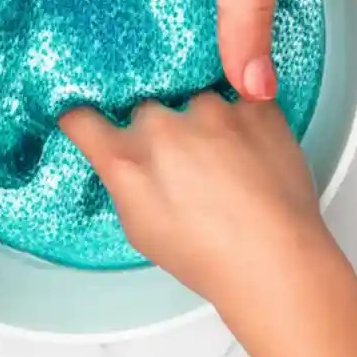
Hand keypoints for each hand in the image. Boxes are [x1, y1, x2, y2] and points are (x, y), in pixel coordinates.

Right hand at [60, 94, 324, 302]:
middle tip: (183, 162)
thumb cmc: (206, 256)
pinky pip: (238, 97)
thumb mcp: (140, 230)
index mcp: (127, 159)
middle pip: (144, 108)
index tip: (91, 120)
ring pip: (194, 100)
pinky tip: (252, 151)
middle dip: (157, 129)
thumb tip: (124, 161)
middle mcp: (163, 125)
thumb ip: (124, 183)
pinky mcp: (253, 104)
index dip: (85, 119)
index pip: (81, 117)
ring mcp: (212, 108)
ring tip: (228, 163)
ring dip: (203, 122)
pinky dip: (241, 119)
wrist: (276, 259)